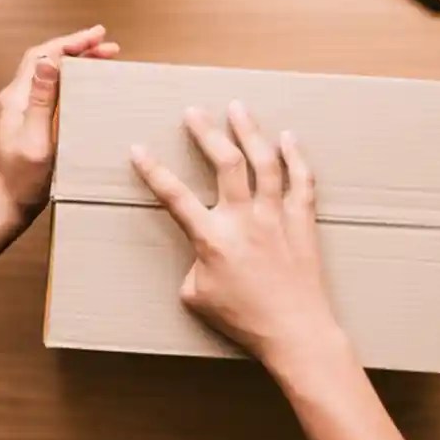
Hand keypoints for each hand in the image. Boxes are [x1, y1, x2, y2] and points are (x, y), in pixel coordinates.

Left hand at [0, 26, 119, 221]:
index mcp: (16, 99)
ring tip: (102, 59)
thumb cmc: (19, 181)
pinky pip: (51, 92)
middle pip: (48, 61)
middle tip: (107, 45)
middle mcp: (16, 100)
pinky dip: (71, 83)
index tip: (97, 35)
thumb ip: (41, 100)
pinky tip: (86, 89)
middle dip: (78, 49)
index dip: (71, 42)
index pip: (44, 56)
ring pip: (50, 76)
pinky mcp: (28, 124)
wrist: (2, 207)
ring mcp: (21, 112)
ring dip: (76, 64)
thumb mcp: (35, 139)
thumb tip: (48, 61)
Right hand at [130, 101, 347, 373]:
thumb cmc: (244, 320)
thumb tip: (201, 252)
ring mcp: (276, 217)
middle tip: (193, 112)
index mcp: (213, 239)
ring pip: (264, 162)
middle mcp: (244, 220)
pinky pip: (301, 181)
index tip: (138, 148)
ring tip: (237, 107)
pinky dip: (295, 156)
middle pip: (225, 163)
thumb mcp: (197, 298)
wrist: (295, 332)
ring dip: (250, 130)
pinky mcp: (302, 222)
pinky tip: (288, 138)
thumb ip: (193, 265)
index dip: (152, 170)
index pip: (174, 196)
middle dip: (206, 132)